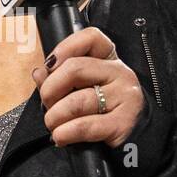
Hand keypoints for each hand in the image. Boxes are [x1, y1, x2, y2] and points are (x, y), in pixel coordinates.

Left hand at [32, 27, 143, 148]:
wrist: (137, 139)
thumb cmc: (105, 111)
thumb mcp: (84, 89)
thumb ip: (60, 79)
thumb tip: (39, 73)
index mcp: (109, 60)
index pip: (91, 37)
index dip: (65, 47)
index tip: (50, 65)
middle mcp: (119, 74)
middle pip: (75, 69)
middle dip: (50, 90)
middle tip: (47, 104)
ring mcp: (124, 97)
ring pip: (76, 102)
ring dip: (54, 117)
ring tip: (53, 125)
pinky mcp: (122, 123)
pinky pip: (84, 126)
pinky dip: (64, 133)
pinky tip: (61, 137)